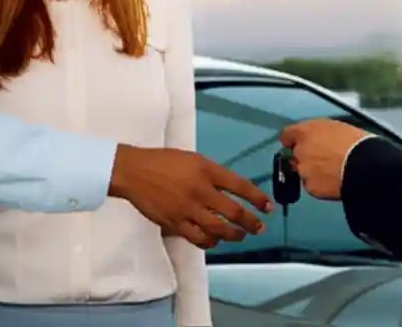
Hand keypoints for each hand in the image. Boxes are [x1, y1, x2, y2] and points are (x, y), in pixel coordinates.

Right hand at [109, 145, 273, 248]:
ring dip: (233, 235)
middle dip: (250, 222)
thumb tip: (229, 190)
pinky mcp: (175, 223)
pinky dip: (210, 242)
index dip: (257, 198)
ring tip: (239, 235)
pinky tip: (215, 241)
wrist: (134, 171)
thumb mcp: (193, 159)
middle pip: (233, 212)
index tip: (268, 207)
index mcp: (206, 170)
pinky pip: (198, 238)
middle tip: (258, 228)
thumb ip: (212, 174)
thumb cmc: (163, 161)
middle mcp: (200, 190)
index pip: (239, 186)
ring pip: (218, 229)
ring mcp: (188, 209)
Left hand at [279, 119, 371, 199]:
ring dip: (312, 171)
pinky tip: (333, 182)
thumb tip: (317, 138)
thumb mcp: (336, 127)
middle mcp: (299, 151)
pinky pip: (312, 185)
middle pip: (295, 154)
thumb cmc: (355, 142)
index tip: (299, 143)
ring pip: (303, 171)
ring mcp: (303, 171)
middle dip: (306, 156)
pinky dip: (320, 184)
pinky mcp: (310, 188)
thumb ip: (319, 133)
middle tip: (323, 159)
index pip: (286, 135)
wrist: (364, 167)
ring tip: (332, 172)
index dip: (292, 140)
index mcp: (305, 132)